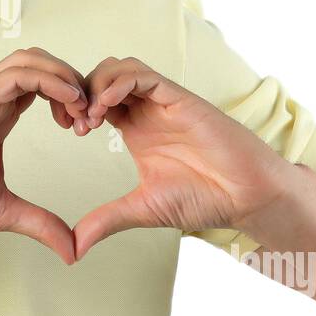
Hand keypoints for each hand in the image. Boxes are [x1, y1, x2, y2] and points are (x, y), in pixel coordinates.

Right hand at [0, 47, 90, 264]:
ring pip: (32, 58)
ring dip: (65, 76)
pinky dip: (51, 79)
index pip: (42, 85)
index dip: (70, 98)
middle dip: (73, 81)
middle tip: (88, 117)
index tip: (84, 128)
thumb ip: (40, 224)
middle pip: (42, 63)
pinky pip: (20, 73)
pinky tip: (68, 101)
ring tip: (80, 108)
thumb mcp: (4, 212)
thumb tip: (72, 251)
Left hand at [69, 55, 288, 260]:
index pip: (95, 99)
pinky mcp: (180, 98)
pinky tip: (106, 107)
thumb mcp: (143, 209)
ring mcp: (163, 102)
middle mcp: (147, 110)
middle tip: (74, 121)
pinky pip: (143, 76)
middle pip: (102, 75)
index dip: (76, 107)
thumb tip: (74, 248)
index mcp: (135, 128)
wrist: (246, 196)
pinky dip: (119, 83)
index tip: (69, 130)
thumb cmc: (204, 198)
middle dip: (80, 91)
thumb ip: (107, 221)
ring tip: (90, 116)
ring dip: (97, 84)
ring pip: (120, 68)